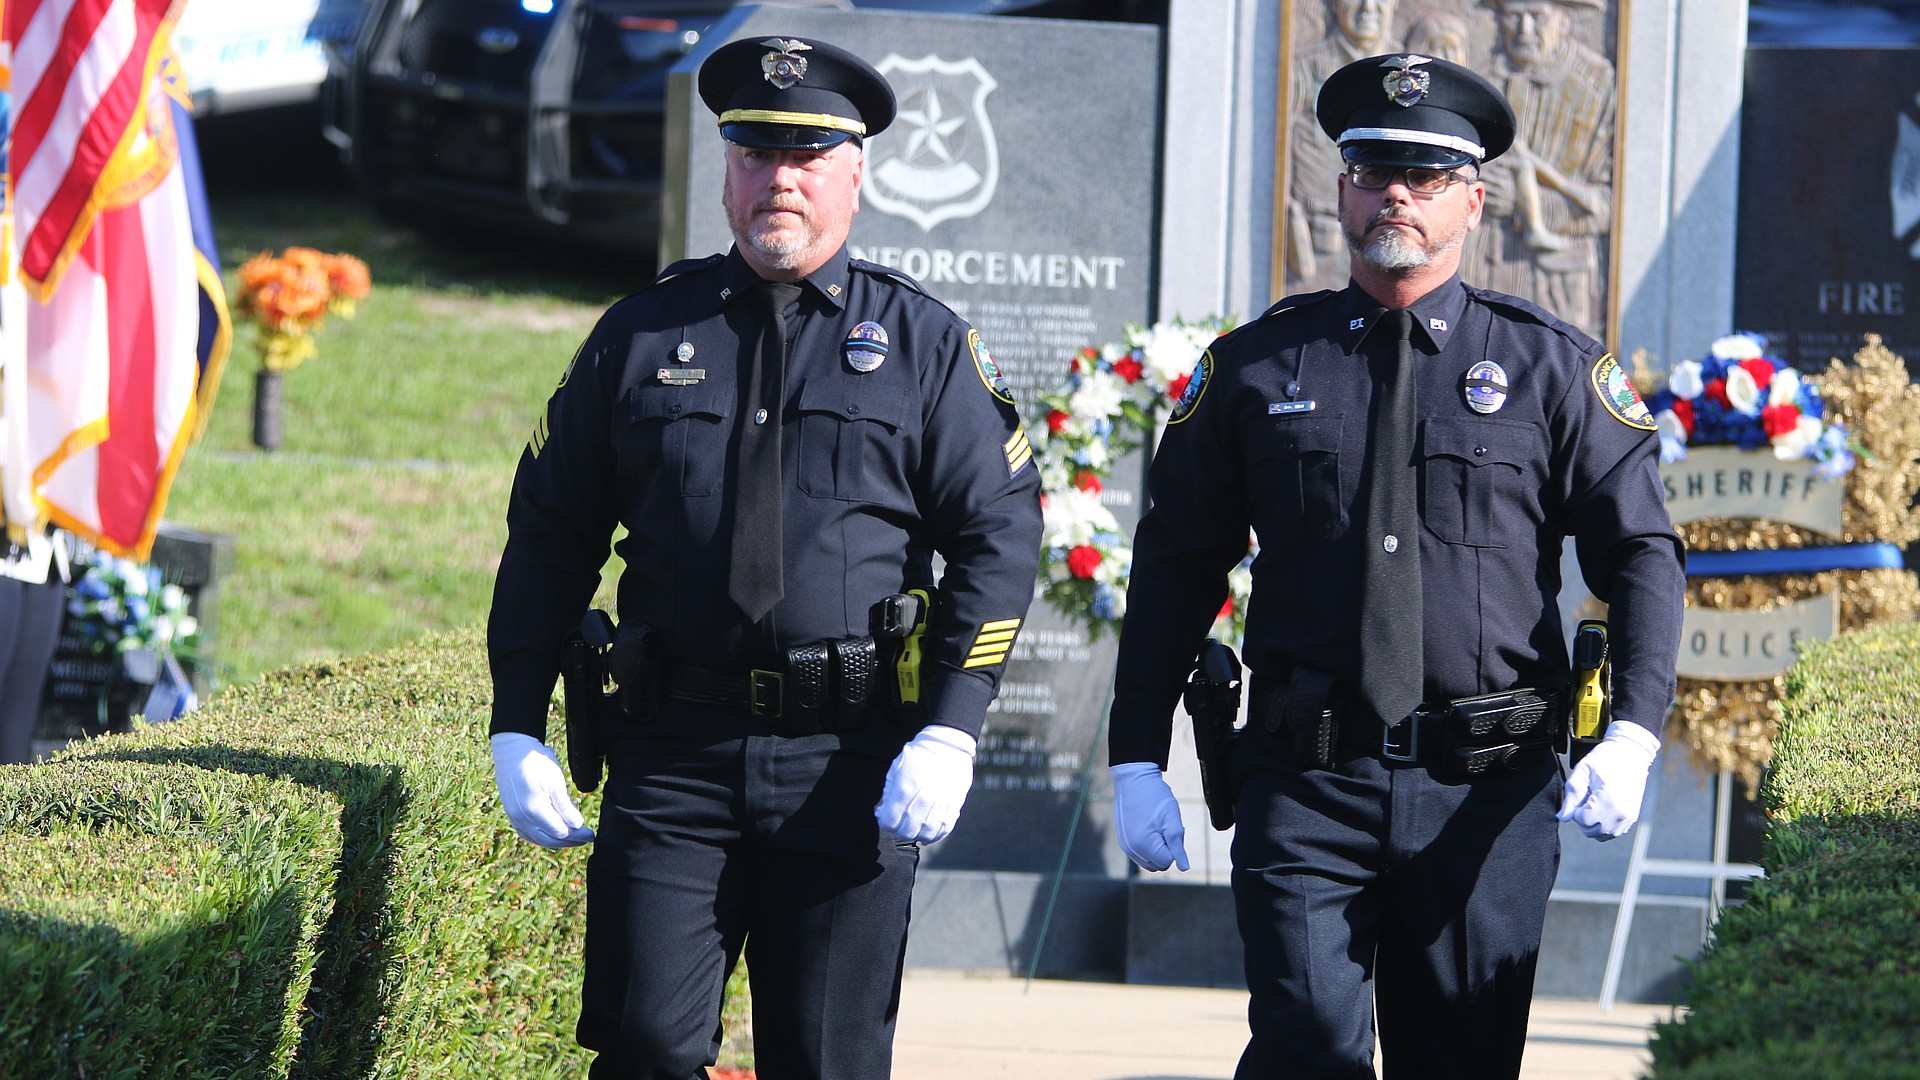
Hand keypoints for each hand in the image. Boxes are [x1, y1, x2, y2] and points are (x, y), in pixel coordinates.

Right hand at [491, 732, 594, 847]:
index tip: (591, 834)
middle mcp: (522, 817)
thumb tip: (577, 825)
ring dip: (557, 842)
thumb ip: (565, 805)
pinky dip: (542, 838)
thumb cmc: (536, 761)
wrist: (512, 750)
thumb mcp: (555, 779)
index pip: (560, 831)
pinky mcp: (511, 814)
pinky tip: (553, 836)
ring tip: (574, 839)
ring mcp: (514, 817)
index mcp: (534, 808)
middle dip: (570, 842)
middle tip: (587, 839)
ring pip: (538, 839)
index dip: (577, 835)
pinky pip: (528, 834)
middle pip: (549, 839)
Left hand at [876, 725, 976, 842]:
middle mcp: (923, 801)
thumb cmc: (919, 755)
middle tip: (897, 823)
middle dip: (897, 830)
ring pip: (925, 835)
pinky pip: (943, 830)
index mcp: (905, 790)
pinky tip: (927, 833)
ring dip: (916, 835)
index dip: (883, 821)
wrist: (949, 746)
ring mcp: (940, 806)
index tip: (883, 815)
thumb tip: (884, 812)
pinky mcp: (954, 807)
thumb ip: (889, 792)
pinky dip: (934, 835)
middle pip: (906, 832)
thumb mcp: (897, 768)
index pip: (889, 822)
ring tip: (912, 828)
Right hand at [1110, 762, 1188, 871]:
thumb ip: (1178, 846)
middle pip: (1158, 864)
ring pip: (1150, 860)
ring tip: (1156, 826)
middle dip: (1166, 849)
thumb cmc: (1155, 797)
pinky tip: (1148, 826)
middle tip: (1165, 826)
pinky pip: (1141, 854)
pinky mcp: (1123, 841)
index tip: (1170, 827)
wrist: (1133, 780)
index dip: (1174, 846)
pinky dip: (1148, 845)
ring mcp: (1126, 846)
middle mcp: (1131, 850)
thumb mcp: (1172, 820)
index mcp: (1144, 846)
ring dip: (1157, 848)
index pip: (1168, 862)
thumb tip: (1184, 868)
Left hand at [1558, 722, 1659, 840]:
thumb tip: (1563, 817)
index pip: (1582, 821)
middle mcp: (1621, 813)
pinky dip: (1605, 825)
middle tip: (1588, 797)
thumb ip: (1571, 795)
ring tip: (1595, 802)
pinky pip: (1614, 832)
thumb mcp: (1582, 771)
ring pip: (1602, 835)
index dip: (1576, 810)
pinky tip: (1603, 807)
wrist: (1631, 753)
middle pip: (1591, 831)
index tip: (1582, 795)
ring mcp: (1629, 817)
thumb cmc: (1606, 758)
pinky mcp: (1632, 818)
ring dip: (1594, 823)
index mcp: (1608, 801)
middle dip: (1584, 818)